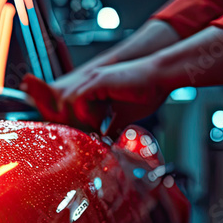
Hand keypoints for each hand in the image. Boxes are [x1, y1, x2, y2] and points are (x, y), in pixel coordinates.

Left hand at [22, 58, 170, 135]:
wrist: (161, 77)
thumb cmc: (147, 94)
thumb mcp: (123, 116)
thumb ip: (109, 128)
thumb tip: (104, 145)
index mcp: (92, 90)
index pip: (69, 106)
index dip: (68, 121)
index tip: (76, 135)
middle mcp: (88, 83)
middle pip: (61, 103)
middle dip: (65, 121)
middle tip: (83, 136)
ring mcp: (91, 80)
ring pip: (67, 102)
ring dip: (78, 118)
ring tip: (95, 126)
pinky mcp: (98, 81)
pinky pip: (79, 99)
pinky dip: (86, 112)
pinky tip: (100, 118)